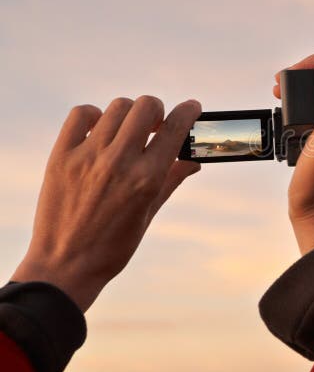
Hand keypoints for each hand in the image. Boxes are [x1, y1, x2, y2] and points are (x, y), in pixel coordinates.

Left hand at [11, 96, 201, 310]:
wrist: (65, 265)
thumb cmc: (112, 246)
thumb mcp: (149, 214)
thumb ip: (172, 180)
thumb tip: (192, 161)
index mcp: (146, 179)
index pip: (175, 128)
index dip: (189, 112)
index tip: (192, 108)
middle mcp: (119, 162)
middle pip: (146, 107)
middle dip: (157, 111)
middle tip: (155, 126)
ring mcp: (88, 157)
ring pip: (117, 108)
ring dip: (129, 115)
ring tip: (126, 131)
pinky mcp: (62, 156)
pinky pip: (81, 115)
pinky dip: (94, 116)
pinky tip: (99, 132)